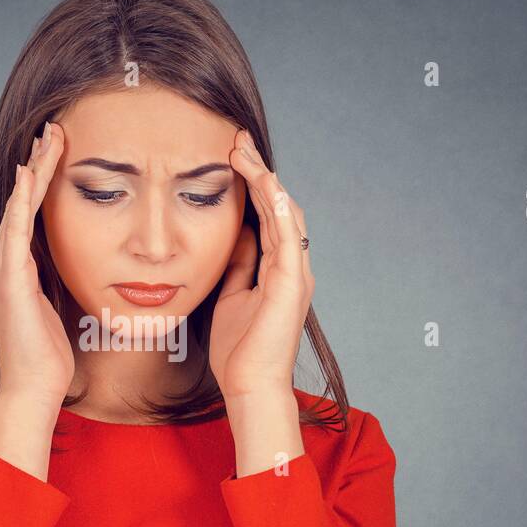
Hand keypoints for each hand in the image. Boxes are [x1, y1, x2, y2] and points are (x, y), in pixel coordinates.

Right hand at [0, 121, 73, 409]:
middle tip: (53, 130)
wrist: (33, 388)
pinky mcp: (8, 280)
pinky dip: (21, 201)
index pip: (30, 215)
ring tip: (47, 139)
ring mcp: (2, 271)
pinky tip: (28, 175)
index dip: (42, 181)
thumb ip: (60, 284)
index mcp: (16, 271)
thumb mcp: (60, 309)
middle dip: (38, 164)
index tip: (58, 151)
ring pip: (18, 208)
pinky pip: (15, 232)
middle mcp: (3, 265)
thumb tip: (84, 267)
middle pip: (22, 203)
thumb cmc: (50, 357)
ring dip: (33, 172)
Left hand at [209, 129, 313, 402]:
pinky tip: (266, 184)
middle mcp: (292, 267)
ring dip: (264, 180)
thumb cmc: (240, 350)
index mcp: (278, 270)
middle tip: (237, 140)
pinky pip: (287, 239)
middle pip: (278, 207)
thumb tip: (236, 236)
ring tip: (243, 151)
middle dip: (259, 171)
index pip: (266, 215)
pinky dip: (277, 210)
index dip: (252, 184)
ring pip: (284, 215)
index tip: (232, 156)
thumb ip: (239, 266)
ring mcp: (295, 275)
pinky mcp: (291, 286)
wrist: (250, 386)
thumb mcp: (232, 296)